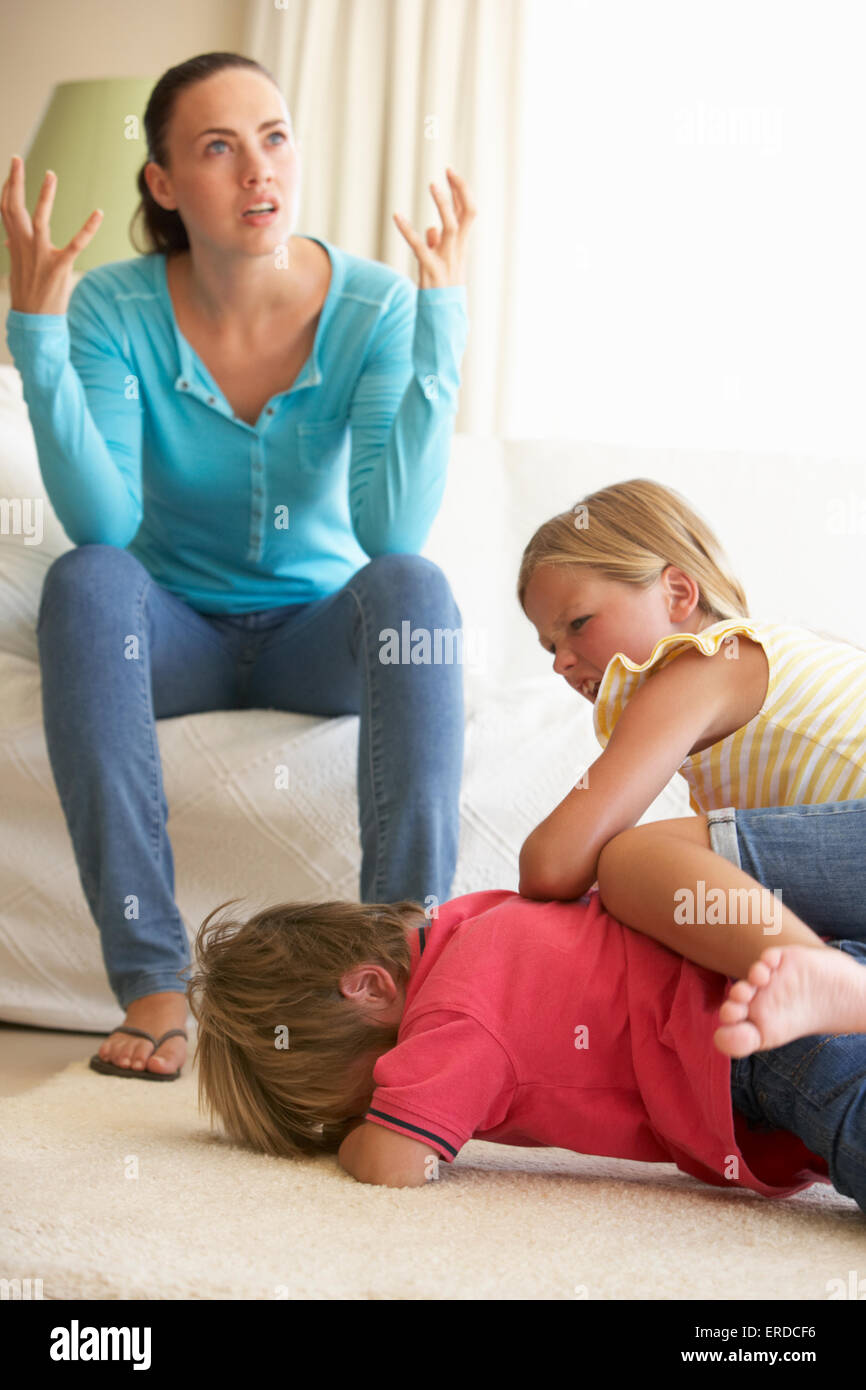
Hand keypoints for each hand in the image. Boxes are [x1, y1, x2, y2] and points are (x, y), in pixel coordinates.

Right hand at [1, 155, 102, 313]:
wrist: (34, 322)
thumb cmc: (29, 294)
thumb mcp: (18, 269)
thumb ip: (15, 251)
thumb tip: (8, 242)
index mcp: (15, 245)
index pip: (5, 210)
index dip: (6, 189)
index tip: (10, 170)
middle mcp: (24, 246)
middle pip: (14, 208)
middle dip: (14, 182)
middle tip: (16, 159)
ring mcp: (41, 256)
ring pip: (40, 219)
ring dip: (44, 197)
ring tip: (50, 175)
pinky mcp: (59, 267)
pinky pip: (77, 244)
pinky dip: (88, 229)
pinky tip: (98, 214)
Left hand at [393, 167, 475, 288]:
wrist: (442, 320)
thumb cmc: (441, 292)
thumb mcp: (441, 265)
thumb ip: (437, 244)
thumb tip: (430, 229)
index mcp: (461, 247)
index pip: (468, 213)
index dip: (462, 191)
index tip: (451, 172)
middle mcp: (457, 251)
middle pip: (467, 214)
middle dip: (460, 190)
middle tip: (448, 169)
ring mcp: (446, 261)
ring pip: (451, 226)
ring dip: (443, 204)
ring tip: (432, 184)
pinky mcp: (431, 271)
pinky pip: (420, 247)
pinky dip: (407, 230)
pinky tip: (396, 216)